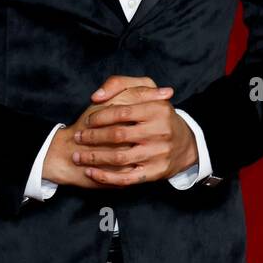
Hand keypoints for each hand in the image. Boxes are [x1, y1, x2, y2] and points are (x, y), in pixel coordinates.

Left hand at [73, 74, 198, 185]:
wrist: (185, 144)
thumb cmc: (156, 114)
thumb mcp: (146, 91)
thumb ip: (119, 84)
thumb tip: (97, 96)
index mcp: (158, 109)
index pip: (121, 112)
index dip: (100, 117)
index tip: (87, 121)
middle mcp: (160, 132)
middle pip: (118, 135)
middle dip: (93, 137)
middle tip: (78, 137)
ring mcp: (159, 154)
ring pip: (119, 158)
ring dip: (93, 158)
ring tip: (78, 156)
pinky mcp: (156, 172)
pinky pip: (126, 178)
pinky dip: (105, 177)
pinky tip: (91, 172)